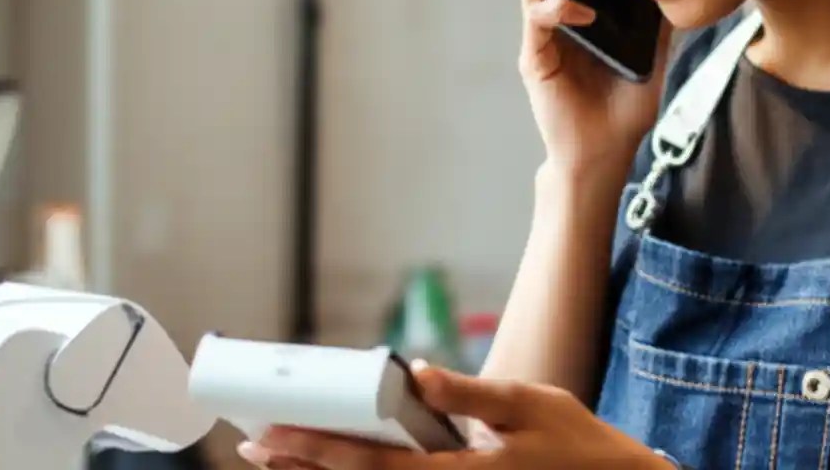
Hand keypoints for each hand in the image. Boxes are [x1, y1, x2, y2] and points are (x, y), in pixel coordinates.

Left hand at [238, 364, 673, 469]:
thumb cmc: (576, 442)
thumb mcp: (529, 402)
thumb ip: (470, 393)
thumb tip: (416, 370)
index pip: (373, 464)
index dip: (317, 450)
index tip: (271, 435)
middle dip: (302, 467)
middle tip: (252, 446)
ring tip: (278, 457)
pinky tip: (339, 463)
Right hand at [515, 0, 671, 171]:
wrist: (604, 155)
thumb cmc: (625, 109)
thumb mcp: (653, 54)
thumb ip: (657, 18)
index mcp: (576, 8)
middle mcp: (552, 14)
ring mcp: (541, 34)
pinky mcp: (535, 58)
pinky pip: (537, 16)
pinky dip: (561, 5)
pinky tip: (588, 15)